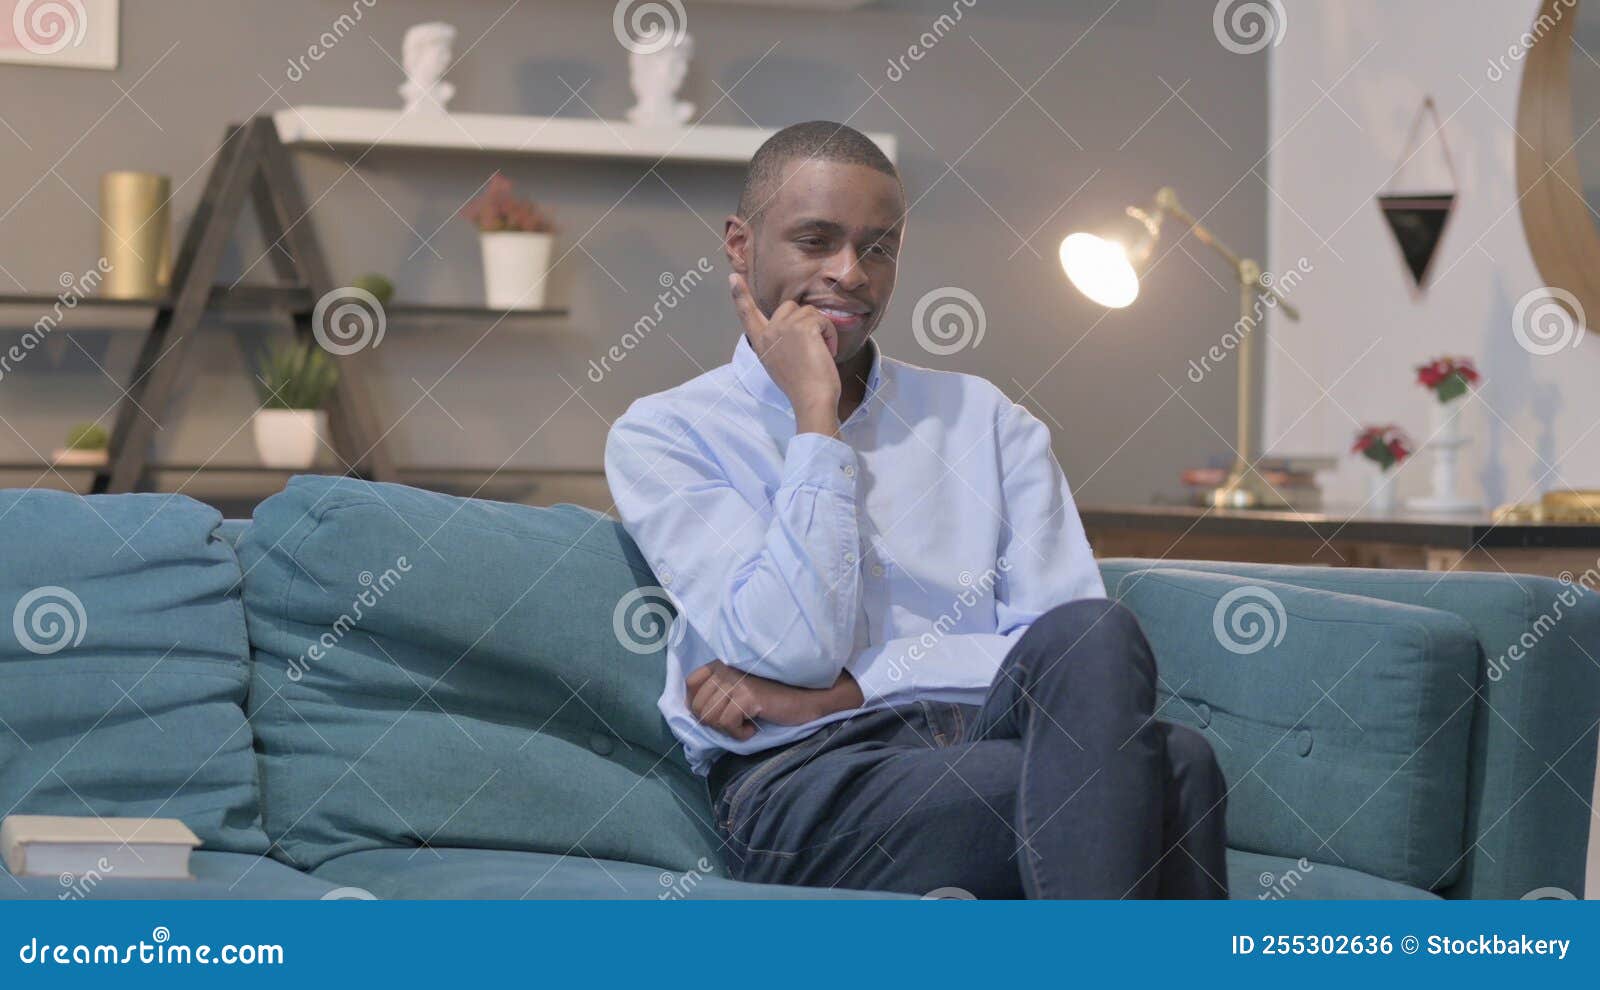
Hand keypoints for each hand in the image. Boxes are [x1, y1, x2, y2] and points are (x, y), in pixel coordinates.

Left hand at [685, 661, 863, 739]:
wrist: (807, 697)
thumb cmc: (775, 696)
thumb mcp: (742, 687)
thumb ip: (719, 690)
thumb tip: (695, 712)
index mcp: (722, 663)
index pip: (690, 683)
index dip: (696, 705)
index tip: (714, 716)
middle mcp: (726, 669)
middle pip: (699, 706)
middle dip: (714, 723)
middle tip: (735, 723)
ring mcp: (736, 682)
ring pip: (710, 718)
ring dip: (727, 729)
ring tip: (745, 724)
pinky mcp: (748, 696)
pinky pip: (728, 725)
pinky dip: (739, 734)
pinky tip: (754, 728)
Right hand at [730, 273, 840, 432]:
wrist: (812, 399)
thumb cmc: (802, 387)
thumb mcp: (781, 363)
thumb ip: (780, 342)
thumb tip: (796, 325)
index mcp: (761, 343)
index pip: (747, 315)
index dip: (741, 295)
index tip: (733, 277)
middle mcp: (768, 333)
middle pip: (789, 307)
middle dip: (805, 321)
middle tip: (813, 349)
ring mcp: (783, 328)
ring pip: (809, 312)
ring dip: (821, 329)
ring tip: (821, 352)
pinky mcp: (803, 327)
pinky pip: (822, 319)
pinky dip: (830, 334)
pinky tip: (827, 351)